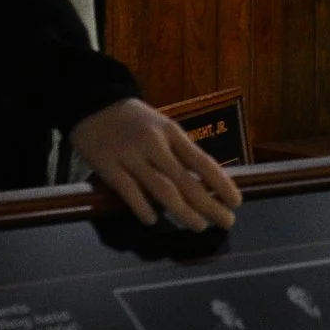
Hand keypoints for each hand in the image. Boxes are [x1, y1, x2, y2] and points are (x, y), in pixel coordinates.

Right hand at [69, 97, 240, 229]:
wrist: (93, 103)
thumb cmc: (134, 120)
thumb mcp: (162, 126)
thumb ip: (179, 151)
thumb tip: (205, 182)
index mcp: (172, 132)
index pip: (202, 161)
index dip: (221, 183)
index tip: (237, 201)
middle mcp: (155, 144)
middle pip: (186, 180)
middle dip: (209, 204)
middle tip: (227, 221)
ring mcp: (131, 156)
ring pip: (161, 189)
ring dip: (183, 211)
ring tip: (199, 226)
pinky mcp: (108, 166)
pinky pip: (129, 192)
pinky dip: (143, 208)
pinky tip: (153, 221)